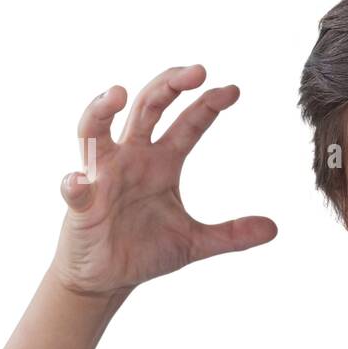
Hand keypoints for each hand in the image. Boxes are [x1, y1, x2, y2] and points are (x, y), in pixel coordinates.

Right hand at [51, 64, 276, 297]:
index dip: (208, 105)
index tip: (233, 90)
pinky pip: (75, 189)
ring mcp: (103, 177)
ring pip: (95, 132)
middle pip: (148, 108)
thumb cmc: (144, 250)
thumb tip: (273, 228)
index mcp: (162, 162)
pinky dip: (74, 184)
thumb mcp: (196, 242)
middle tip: (198, 70)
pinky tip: (79, 180)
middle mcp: (132, 159)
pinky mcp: (81, 204)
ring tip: (118, 93)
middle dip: (170, 85)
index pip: (188, 124)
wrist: (107, 278)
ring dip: (102, 109)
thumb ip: (232, 235)